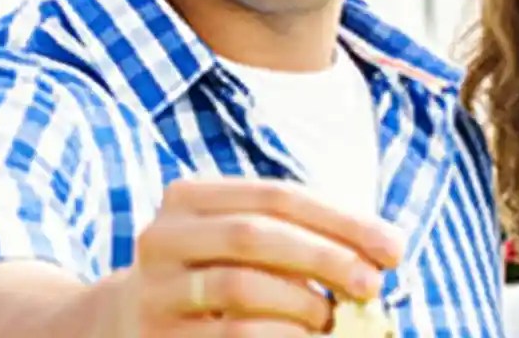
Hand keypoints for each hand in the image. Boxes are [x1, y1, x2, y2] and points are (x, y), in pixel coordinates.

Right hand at [121, 177, 403, 336]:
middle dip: (325, 257)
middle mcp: (162, 235)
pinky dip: (279, 336)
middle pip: (256, 234)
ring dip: (301, 302)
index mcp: (190, 196)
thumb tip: (387, 251)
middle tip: (372, 284)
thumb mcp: (246, 244)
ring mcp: (153, 289)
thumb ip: (304, 239)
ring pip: (239, 285)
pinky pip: (229, 333)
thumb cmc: (214, 276)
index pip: (278, 195)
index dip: (342, 220)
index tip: (394, 248)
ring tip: (333, 318)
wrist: (124, 326)